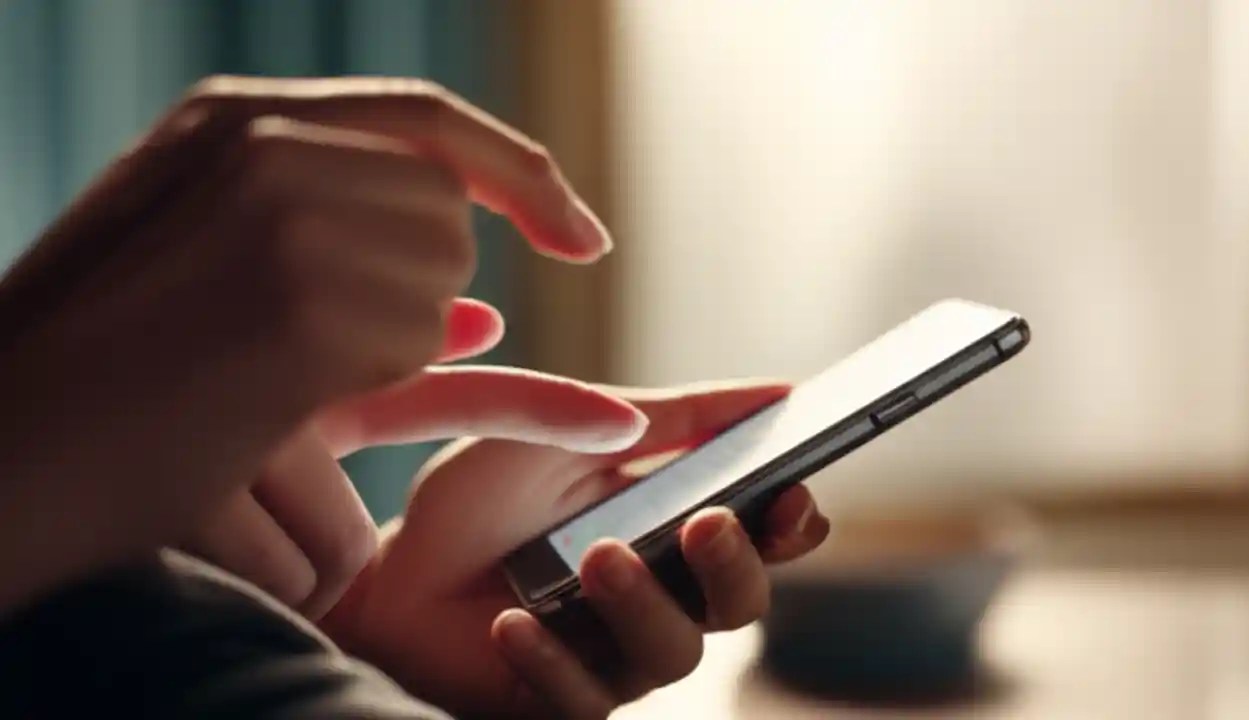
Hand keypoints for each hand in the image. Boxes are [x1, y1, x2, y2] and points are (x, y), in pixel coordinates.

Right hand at [0, 75, 609, 612]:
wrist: (6, 441)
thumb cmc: (104, 370)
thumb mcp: (207, 261)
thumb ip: (337, 243)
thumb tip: (482, 311)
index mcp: (232, 116)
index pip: (432, 119)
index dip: (524, 176)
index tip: (585, 238)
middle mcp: (259, 141)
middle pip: (449, 209)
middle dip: (422, 285)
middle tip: (311, 341)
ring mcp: (280, 214)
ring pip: (443, 278)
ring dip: (393, 342)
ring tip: (273, 367)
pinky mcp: (299, 303)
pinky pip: (420, 338)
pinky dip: (374, 380)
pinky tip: (274, 392)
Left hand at [320, 380, 830, 718]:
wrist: (383, 568)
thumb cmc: (479, 498)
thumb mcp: (573, 429)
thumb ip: (669, 416)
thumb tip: (779, 391)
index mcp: (670, 530)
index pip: (761, 538)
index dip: (790, 524)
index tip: (793, 494)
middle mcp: (657, 598)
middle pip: (738, 604)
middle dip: (733, 565)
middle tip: (705, 523)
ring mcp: (611, 657)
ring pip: (672, 654)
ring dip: (642, 604)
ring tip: (596, 558)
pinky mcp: (558, 703)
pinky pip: (586, 702)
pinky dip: (554, 659)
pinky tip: (514, 622)